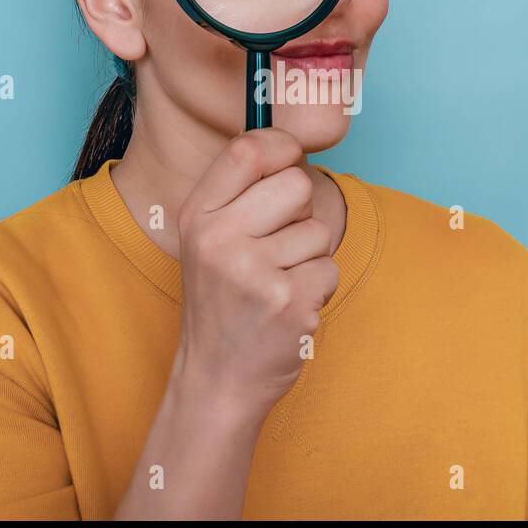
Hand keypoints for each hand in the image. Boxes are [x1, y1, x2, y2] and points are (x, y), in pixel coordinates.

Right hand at [170, 127, 338, 420]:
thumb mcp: (209, 241)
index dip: (281, 147)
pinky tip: (289, 307)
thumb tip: (294, 147)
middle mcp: (219, 240)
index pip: (247, 150)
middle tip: (278, 246)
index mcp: (197, 216)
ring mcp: (254, 272)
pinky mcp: (289, 302)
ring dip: (309, 257)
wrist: (217, 380)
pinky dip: (318, 288)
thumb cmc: (223, 302)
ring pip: (319, 232)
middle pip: (297, 184)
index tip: (289, 160)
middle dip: (301, 212)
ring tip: (277, 284)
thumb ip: (241, 194)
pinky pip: (330, 268)